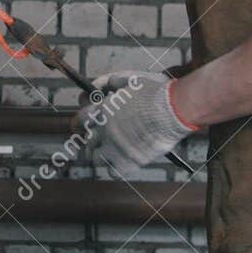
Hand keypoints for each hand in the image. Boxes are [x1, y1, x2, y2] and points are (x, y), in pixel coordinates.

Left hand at [74, 70, 198, 173]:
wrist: (171, 111)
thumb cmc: (155, 95)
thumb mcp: (132, 80)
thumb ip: (114, 82)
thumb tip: (107, 83)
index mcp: (102, 111)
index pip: (79, 121)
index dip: (81, 124)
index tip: (85, 127)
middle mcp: (103, 130)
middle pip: (89, 141)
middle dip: (96, 140)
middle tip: (104, 140)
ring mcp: (113, 147)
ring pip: (96, 158)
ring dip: (103, 156)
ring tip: (112, 154)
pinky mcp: (126, 162)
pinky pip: (112, 172)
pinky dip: (116, 169)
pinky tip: (123, 165)